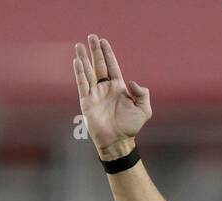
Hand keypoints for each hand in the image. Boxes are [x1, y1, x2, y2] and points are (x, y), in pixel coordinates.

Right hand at [73, 34, 150, 158]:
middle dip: (95, 51)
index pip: (112, 66)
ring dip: (84, 58)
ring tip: (79, 45)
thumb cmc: (130, 128)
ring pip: (88, 72)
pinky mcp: (87, 102)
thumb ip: (143, 94)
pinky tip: (78, 61)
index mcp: (118, 88)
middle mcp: (105, 88)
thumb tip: (133, 82)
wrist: (118, 142)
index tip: (103, 41)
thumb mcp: (144, 110)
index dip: (108, 53)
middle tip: (91, 36)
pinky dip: (80, 73)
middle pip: (99, 65)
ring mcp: (95, 94)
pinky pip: (82, 84)